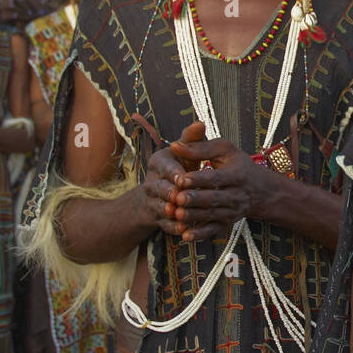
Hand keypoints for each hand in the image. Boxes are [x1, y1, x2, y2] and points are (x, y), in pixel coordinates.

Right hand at [139, 121, 205, 238]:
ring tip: (181, 215)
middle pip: (159, 188)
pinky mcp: (157, 218)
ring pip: (160, 207)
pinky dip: (173, 227)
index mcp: (158, 162)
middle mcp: (152, 182)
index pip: (164, 166)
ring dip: (170, 212)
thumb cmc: (180, 166)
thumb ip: (192, 139)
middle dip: (169, 193)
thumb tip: (200, 122)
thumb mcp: (184, 151)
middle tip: (180, 197)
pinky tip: (184, 230)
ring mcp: (153, 201)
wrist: (165, 191)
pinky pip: (164, 224)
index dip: (173, 172)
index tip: (183, 177)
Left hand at [167, 133, 271, 241]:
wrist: (261, 191)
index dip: (199, 179)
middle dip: (195, 199)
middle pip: (213, 198)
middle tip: (178, 198)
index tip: (182, 179)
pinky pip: (213, 231)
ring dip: (194, 216)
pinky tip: (185, 236)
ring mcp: (232, 211)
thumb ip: (200, 147)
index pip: (216, 178)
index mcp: (236, 175)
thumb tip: (175, 146)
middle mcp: (236, 195)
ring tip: (177, 214)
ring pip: (211, 215)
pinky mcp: (226, 223)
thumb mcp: (225, 150)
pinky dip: (200, 235)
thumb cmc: (239, 165)